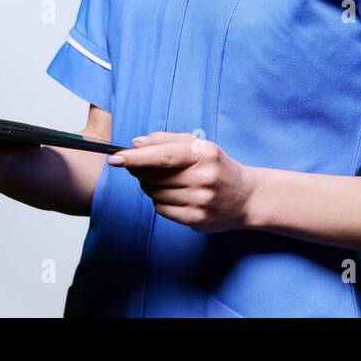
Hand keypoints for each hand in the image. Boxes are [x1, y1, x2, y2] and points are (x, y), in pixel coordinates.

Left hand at [108, 131, 255, 233]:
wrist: (246, 197)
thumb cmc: (218, 167)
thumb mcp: (199, 146)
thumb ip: (167, 140)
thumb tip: (135, 143)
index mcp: (204, 154)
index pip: (163, 155)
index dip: (136, 157)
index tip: (114, 158)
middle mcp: (203, 178)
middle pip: (154, 176)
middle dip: (139, 169)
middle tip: (139, 165)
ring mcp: (200, 201)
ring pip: (154, 193)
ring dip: (149, 185)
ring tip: (163, 180)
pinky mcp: (196, 220)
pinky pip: (161, 209)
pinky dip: (159, 200)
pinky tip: (172, 194)